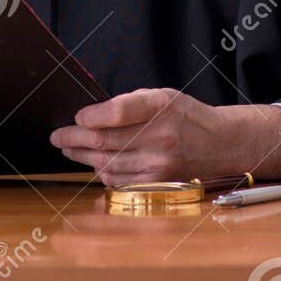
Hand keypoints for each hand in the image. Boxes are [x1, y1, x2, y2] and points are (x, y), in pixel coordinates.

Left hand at [48, 88, 280, 185]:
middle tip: (58, 136)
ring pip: (109, 163)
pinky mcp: (159, 183)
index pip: (120, 112)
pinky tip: (94, 164)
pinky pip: (121, 181)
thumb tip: (90, 116)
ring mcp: (161, 164)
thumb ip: (130, 103)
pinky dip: (103, 173)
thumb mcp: (163, 96)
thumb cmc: (186, 116)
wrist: (222, 143)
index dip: (93, 115)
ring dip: (84, 156)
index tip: (77, 116)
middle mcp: (162, 136)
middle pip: (107, 140)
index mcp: (162, 106)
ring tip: (69, 148)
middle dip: (76, 138)